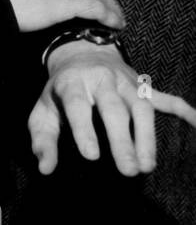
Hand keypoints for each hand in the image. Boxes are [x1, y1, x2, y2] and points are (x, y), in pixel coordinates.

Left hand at [30, 41, 195, 175]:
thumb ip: (43, 140)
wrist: (81, 53)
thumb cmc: (61, 91)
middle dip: (122, 140)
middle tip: (128, 170)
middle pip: (113, 109)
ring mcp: (126, 82)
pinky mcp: (144, 87)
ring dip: (146, 136)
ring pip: (141, 107)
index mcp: (72, 83)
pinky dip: (184, 110)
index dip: (84, 129)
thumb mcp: (43, 111)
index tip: (91, 156)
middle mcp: (101, 80)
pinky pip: (166, 98)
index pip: (77, 105)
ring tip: (147, 165)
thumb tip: (45, 169)